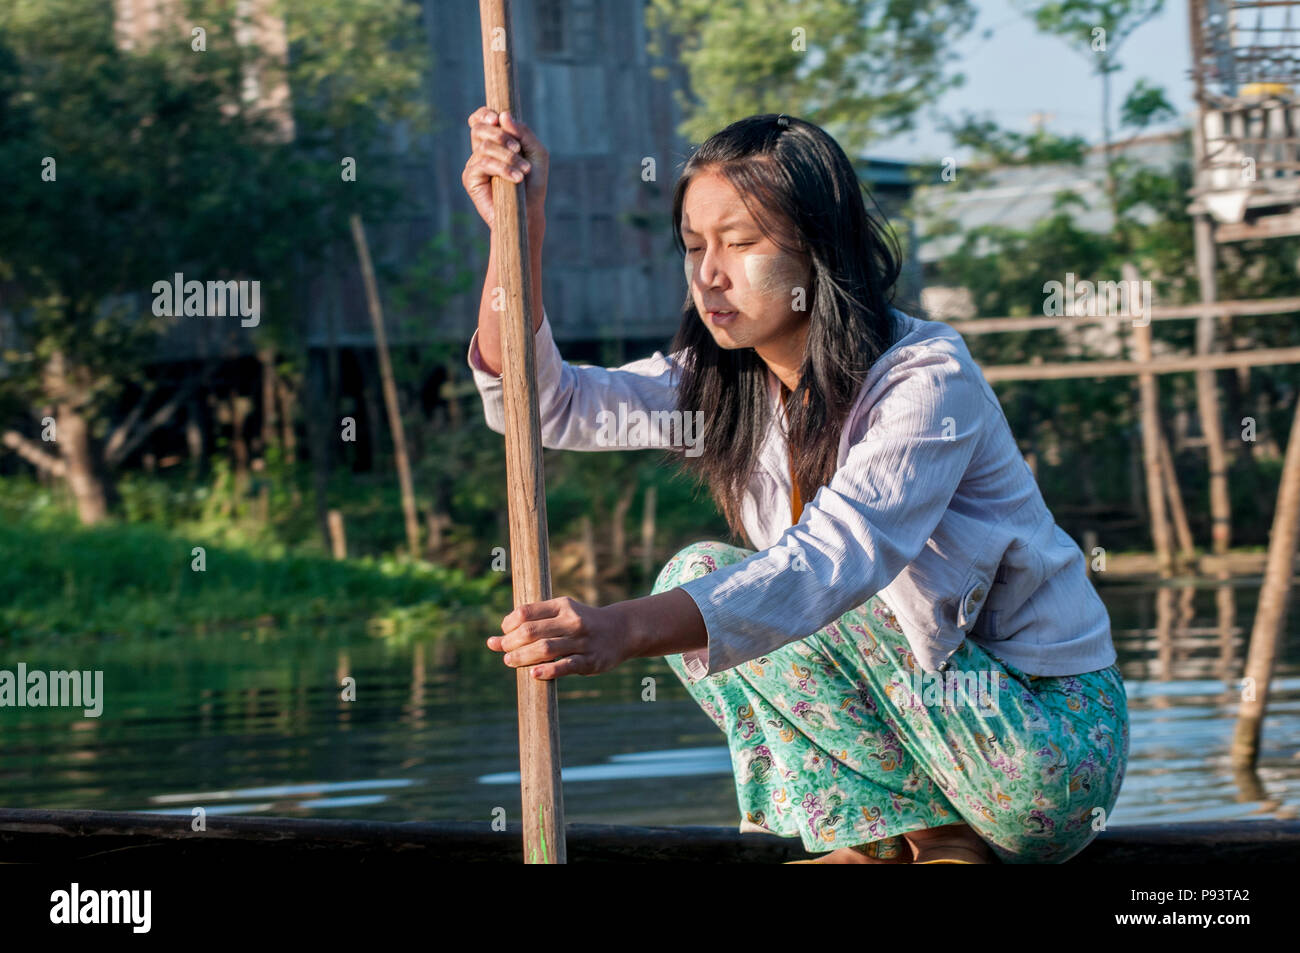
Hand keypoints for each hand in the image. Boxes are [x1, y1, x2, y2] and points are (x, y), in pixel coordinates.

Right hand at [462, 106, 548, 228]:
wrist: (529, 211)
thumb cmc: (533, 183)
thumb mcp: (536, 153)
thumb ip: (523, 133)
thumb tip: (503, 116)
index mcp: (495, 140)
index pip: (481, 119)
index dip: (484, 114)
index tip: (497, 118)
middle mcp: (482, 150)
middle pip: (479, 128)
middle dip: (501, 135)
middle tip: (518, 149)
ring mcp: (474, 164)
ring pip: (484, 146)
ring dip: (508, 156)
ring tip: (524, 170)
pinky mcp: (470, 179)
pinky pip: (483, 164)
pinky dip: (503, 169)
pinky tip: (516, 178)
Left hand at [487, 596, 628, 679]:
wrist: (622, 630)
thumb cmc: (582, 623)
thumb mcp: (562, 612)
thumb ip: (533, 622)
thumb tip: (494, 640)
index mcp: (562, 605)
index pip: (526, 612)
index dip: (508, 624)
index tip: (503, 634)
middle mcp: (572, 621)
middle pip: (531, 631)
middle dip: (510, 643)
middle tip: (503, 652)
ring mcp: (582, 641)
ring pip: (545, 649)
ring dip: (522, 657)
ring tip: (510, 662)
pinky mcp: (590, 660)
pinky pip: (566, 665)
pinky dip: (548, 670)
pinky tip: (534, 674)